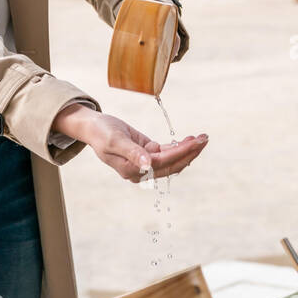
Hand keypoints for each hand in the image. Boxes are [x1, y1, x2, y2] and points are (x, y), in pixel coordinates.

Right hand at [53, 104, 206, 182]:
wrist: (92, 126)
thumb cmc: (101, 132)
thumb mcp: (115, 140)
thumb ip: (132, 153)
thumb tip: (148, 166)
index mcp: (132, 170)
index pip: (164, 162)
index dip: (182, 152)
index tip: (197, 141)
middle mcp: (140, 170)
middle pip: (172, 164)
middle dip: (190, 152)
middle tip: (205, 138)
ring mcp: (144, 162)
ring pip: (171, 159)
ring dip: (187, 149)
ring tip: (201, 137)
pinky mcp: (146, 153)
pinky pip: (166, 153)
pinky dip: (178, 147)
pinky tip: (188, 140)